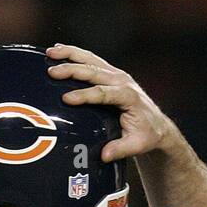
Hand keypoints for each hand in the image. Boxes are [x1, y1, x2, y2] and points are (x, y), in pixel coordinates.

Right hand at [46, 44, 174, 162]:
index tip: (66, 99)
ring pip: (91, 59)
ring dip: (70, 54)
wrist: (157, 124)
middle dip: (72, 70)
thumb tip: (104, 155)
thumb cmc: (146, 135)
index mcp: (129, 97)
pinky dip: (74, 54)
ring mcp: (117, 74)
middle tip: (52, 72)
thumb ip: (121, 149)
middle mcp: (123, 81)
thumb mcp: (137, 145)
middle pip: (94, 72)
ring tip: (50, 52)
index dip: (84, 95)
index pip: (103, 94)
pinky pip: (91, 59)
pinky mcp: (111, 72)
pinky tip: (58, 50)